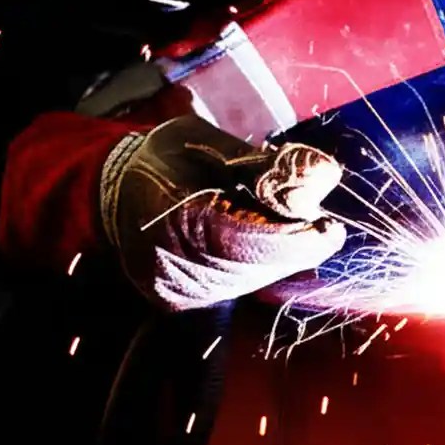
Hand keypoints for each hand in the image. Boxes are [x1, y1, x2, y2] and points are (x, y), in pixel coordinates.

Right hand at [101, 116, 345, 310]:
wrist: (113, 190)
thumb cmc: (165, 159)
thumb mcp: (211, 143)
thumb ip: (266, 164)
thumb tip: (325, 174)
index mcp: (176, 219)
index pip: (255, 243)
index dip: (301, 240)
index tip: (332, 228)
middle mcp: (174, 267)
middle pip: (259, 267)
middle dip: (295, 244)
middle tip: (314, 220)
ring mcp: (176, 290)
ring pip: (252, 280)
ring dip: (278, 255)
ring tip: (280, 223)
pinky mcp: (179, 301)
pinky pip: (236, 285)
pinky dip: (256, 263)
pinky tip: (257, 239)